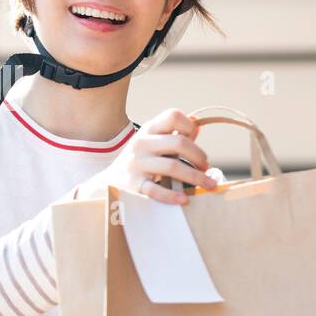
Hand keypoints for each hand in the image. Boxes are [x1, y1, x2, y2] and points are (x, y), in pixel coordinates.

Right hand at [75, 108, 218, 204]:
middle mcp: (141, 143)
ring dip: (196, 177)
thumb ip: (172, 137)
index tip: (194, 140)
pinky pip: (156, 190)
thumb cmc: (138, 162)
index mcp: (148, 130)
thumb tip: (196, 128)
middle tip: (206, 167)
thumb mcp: (151, 144)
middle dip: (199, 156)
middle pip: (179, 143)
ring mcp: (136, 164)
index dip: (189, 126)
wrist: (107, 183)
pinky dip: (173, 195)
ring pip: (172, 166)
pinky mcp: (133, 184)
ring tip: (208, 184)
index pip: (173, 116)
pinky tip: (184, 199)